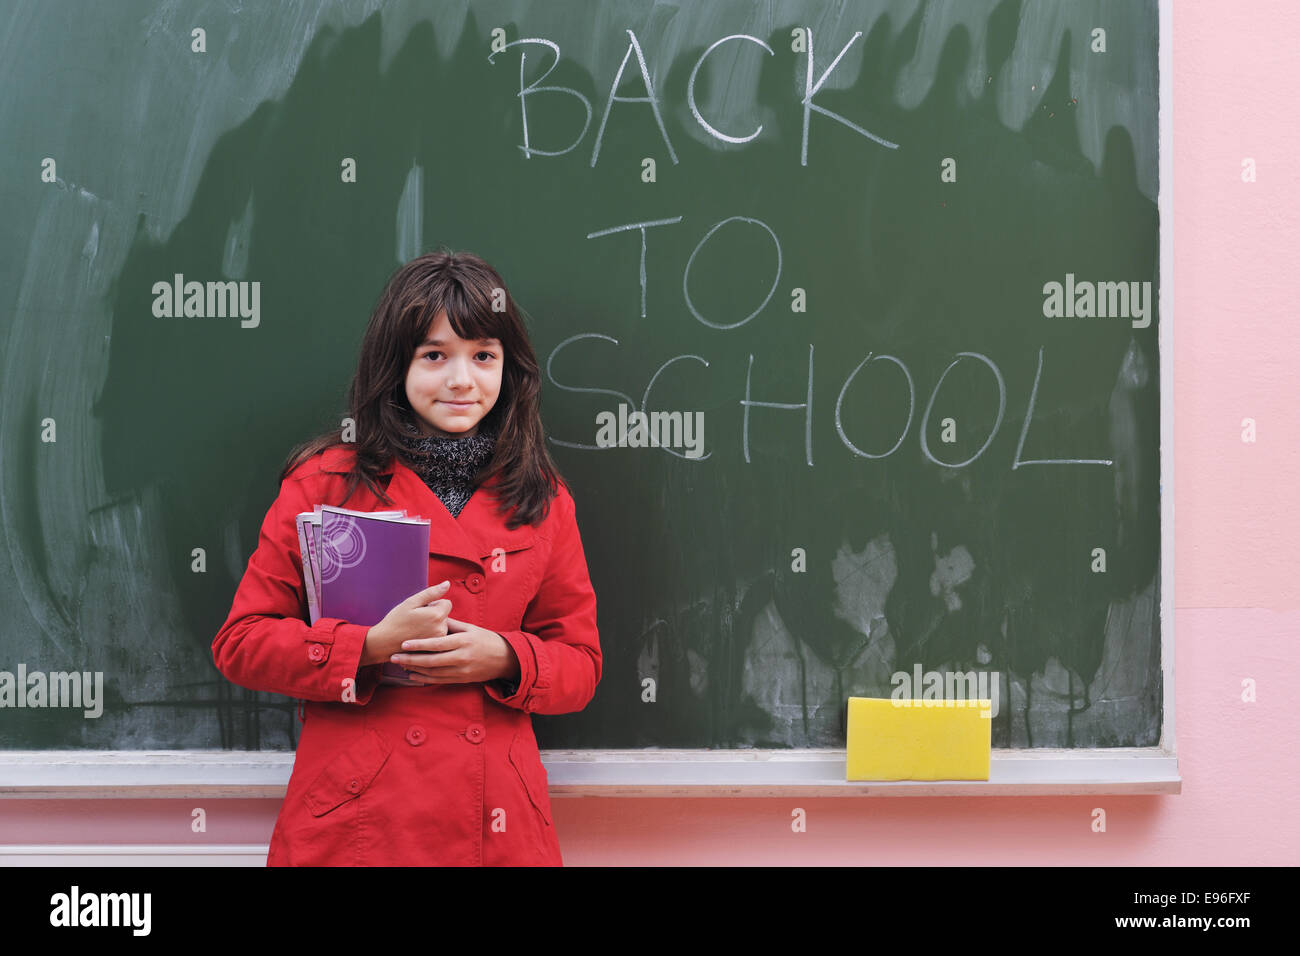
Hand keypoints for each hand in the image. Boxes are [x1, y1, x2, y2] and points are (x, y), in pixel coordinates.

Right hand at [360, 581, 451, 666]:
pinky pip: (439, 637)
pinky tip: (418, 637)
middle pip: (445, 615)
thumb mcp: (411, 603)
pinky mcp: (435, 650)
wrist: (384, 643)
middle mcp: (442, 629)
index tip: (421, 610)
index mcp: (437, 615)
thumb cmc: (396, 620)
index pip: (446, 603)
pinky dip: (431, 635)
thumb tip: (447, 583)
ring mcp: (439, 641)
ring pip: (442, 625)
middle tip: (417, 620)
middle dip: (434, 614)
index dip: (433, 604)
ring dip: (433, 625)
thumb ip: (431, 592)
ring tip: (416, 629)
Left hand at [389, 618, 520, 684]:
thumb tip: (434, 616)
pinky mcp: (461, 679)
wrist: (505, 659)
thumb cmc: (486, 639)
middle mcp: (462, 657)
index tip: (403, 643)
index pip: (437, 644)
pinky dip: (425, 679)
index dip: (419, 644)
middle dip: (411, 659)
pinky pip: (440, 680)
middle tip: (394, 657)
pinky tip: (413, 675)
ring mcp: (461, 670)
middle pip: (432, 661)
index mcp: (463, 641)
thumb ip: (451, 624)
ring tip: (400, 665)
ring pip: (434, 672)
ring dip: (415, 669)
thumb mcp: (470, 628)